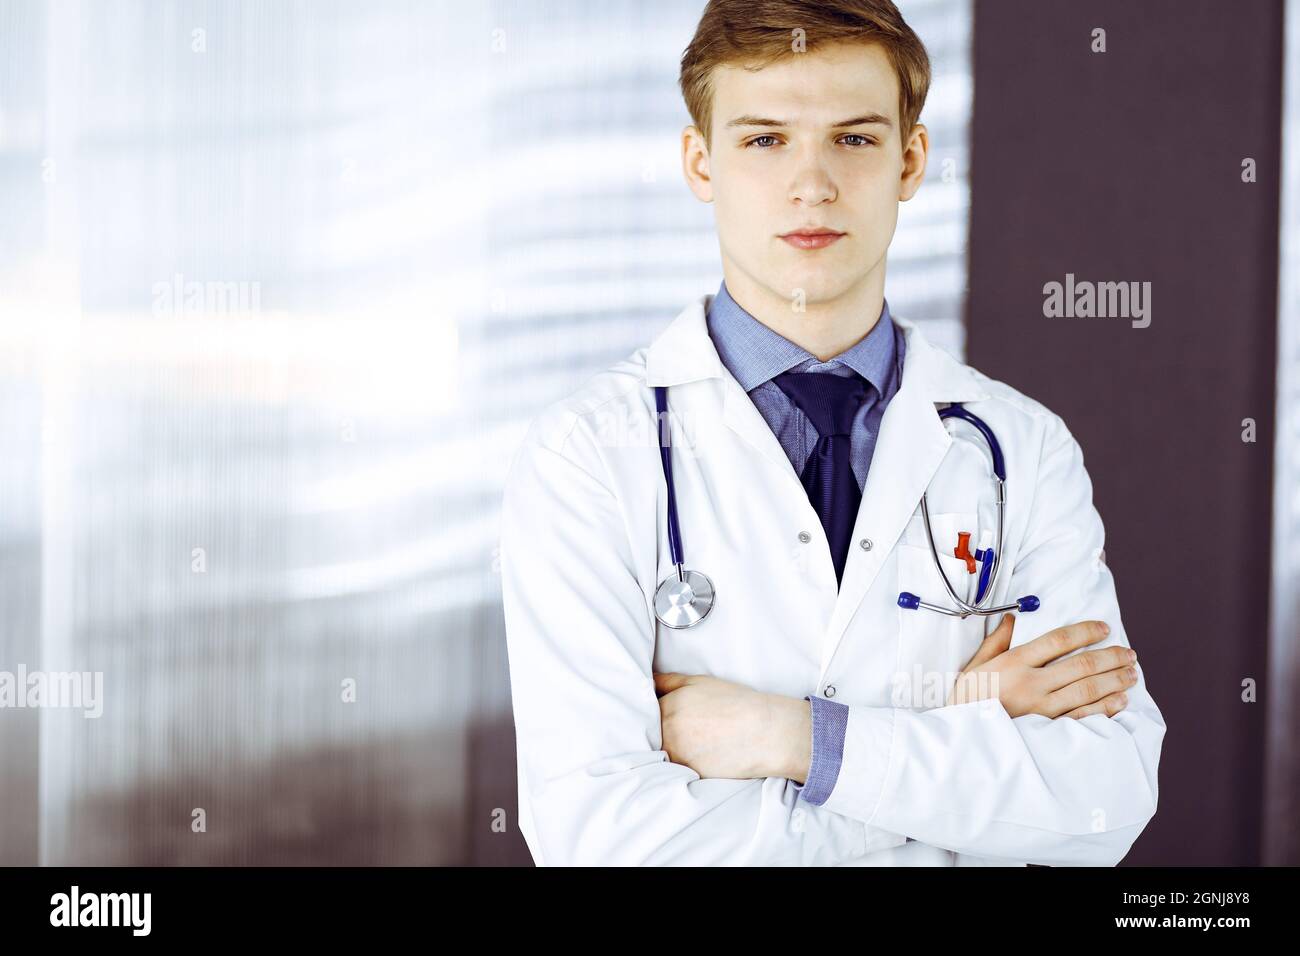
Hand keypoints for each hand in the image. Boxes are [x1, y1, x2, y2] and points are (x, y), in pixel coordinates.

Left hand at [654, 673, 808, 780]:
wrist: (764, 732)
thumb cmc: (734, 703)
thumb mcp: (698, 682)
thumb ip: (668, 681)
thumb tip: (647, 680)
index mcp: (666, 706)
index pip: (642, 710)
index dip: (648, 712)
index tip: (656, 714)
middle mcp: (666, 730)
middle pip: (647, 733)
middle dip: (655, 730)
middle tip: (677, 728)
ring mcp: (676, 754)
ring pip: (658, 751)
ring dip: (664, 747)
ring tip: (687, 741)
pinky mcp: (688, 773)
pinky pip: (672, 768)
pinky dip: (677, 762)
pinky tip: (695, 754)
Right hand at [946, 614, 1138, 718]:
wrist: (961, 738)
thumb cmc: (966, 699)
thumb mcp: (975, 665)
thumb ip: (997, 641)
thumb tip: (1011, 618)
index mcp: (1014, 663)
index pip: (1058, 640)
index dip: (1085, 631)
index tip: (1104, 628)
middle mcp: (1031, 684)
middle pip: (1081, 665)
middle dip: (1111, 657)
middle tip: (1129, 653)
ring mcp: (1041, 709)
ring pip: (1088, 690)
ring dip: (1114, 680)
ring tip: (1131, 673)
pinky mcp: (1047, 729)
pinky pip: (1083, 717)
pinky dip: (1106, 708)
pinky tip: (1120, 700)